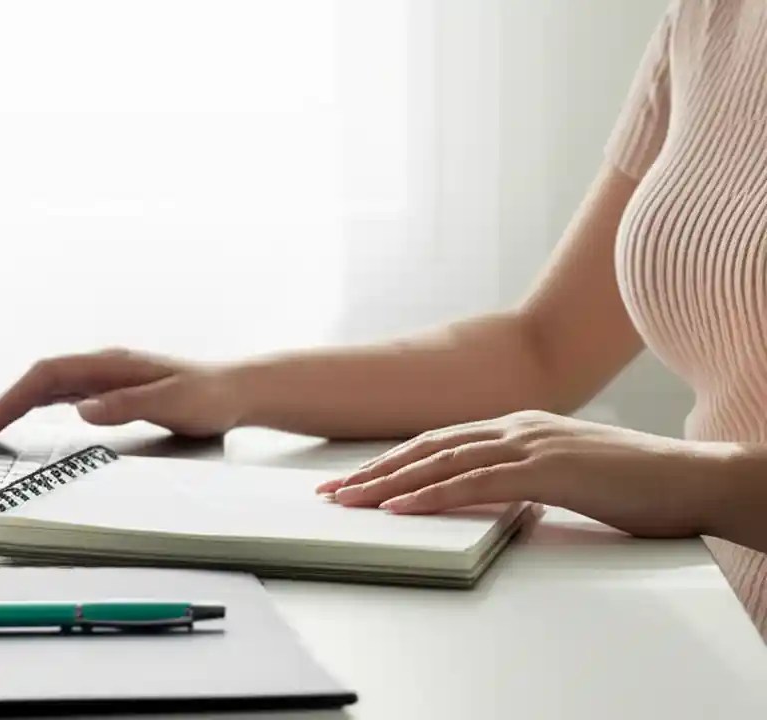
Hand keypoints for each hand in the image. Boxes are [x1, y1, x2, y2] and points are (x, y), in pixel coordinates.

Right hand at [0, 348, 242, 443]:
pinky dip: (36, 404)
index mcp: (110, 365)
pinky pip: (63, 392)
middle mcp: (102, 366)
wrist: (237, 389)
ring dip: (14, 404)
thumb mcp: (171, 404)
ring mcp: (106, 376)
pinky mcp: (112, 388)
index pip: (45, 376)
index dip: (10, 399)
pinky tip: (28, 414)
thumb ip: (125, 405)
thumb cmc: (209, 396)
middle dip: (1, 405)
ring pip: (47, 385)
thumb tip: (81, 409)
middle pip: (37, 380)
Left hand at [315, 410, 737, 537]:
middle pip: (427, 447)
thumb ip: (520, 475)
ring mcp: (531, 444)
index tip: (354, 480)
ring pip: (442, 462)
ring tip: (350, 502)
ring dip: (390, 484)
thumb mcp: (562, 474)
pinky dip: (433, 495)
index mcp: (516, 425)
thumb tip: (486, 493)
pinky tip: (402, 508)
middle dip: (373, 471)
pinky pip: (476, 484)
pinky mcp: (548, 470)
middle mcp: (515, 427)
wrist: (692, 477)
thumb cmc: (632, 482)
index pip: (438, 441)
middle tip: (332, 492)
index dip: (391, 460)